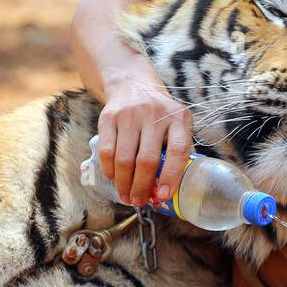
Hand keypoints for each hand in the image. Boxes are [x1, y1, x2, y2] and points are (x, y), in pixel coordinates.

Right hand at [95, 80, 192, 205]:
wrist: (133, 86)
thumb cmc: (161, 115)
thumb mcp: (178, 124)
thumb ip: (180, 151)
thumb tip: (172, 189)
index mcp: (179, 119)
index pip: (178, 151)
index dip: (171, 176)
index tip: (163, 195)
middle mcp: (155, 116)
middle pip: (146, 160)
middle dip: (142, 187)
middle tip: (140, 201)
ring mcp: (130, 116)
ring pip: (124, 159)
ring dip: (124, 183)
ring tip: (127, 195)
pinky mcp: (109, 118)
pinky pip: (106, 151)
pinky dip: (109, 170)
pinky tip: (114, 178)